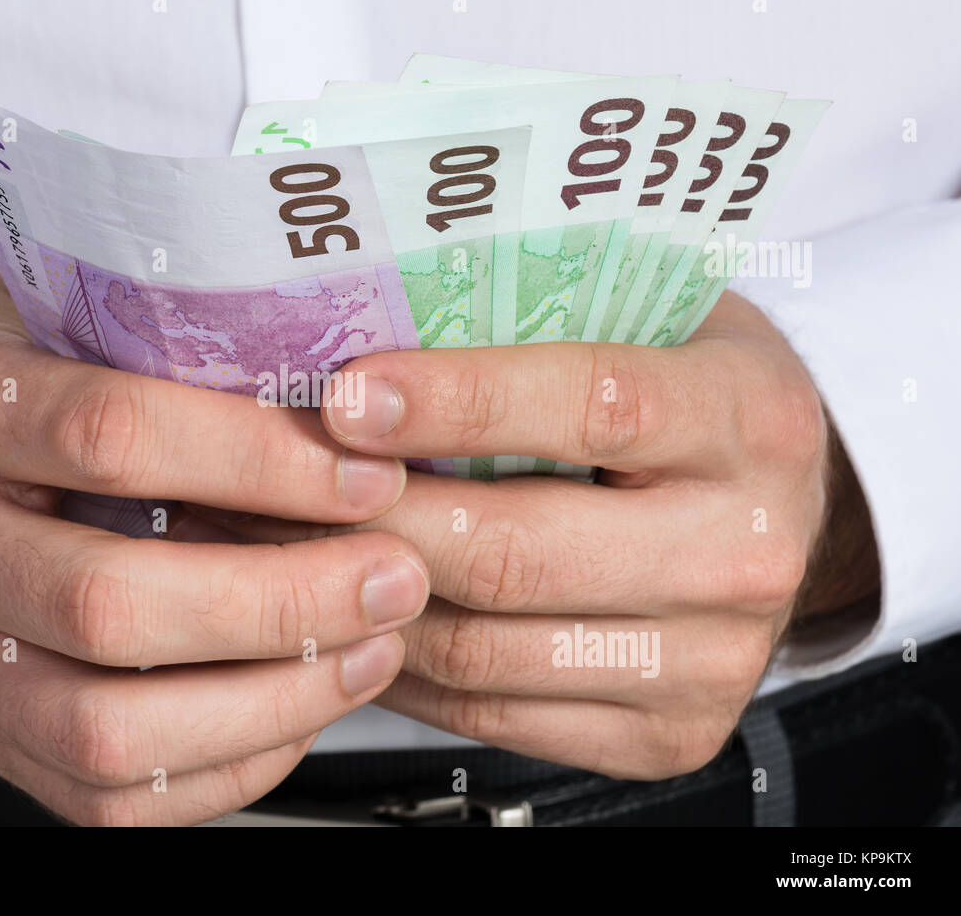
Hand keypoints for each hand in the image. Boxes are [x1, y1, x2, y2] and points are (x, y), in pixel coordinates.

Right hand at [0, 270, 429, 823]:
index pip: (113, 436)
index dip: (260, 461)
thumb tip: (340, 391)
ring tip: (369, 648)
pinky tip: (301, 706)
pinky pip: (112, 792)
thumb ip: (164, 347)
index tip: (365, 474)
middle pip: (113, 603)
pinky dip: (230, 761)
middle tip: (392, 577)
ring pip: (112, 725)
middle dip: (283, 602)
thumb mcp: (49, 319)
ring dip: (273, 699)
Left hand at [180, 291, 876, 778]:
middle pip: (514, 552)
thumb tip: (361, 319)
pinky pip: (488, 713)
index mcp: (749, 420)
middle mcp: (744, 551)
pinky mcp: (665, 734)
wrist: (787, 513)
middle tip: (266, 483)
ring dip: (357, 598)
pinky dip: (397, 666)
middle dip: (369, 517)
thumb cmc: (692, 392)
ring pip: (483, 647)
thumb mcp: (650, 321)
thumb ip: (536, 319)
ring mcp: (708, 661)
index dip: (456, 400)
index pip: (590, 405)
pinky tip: (344, 616)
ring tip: (274, 548)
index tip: (345, 395)